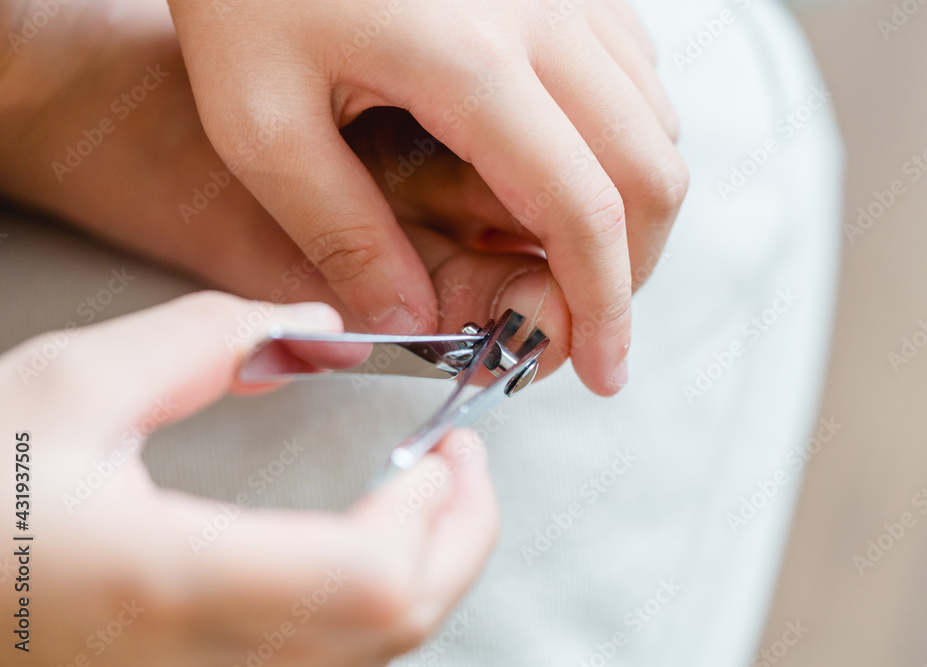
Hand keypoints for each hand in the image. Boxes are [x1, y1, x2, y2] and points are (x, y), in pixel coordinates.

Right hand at [0, 292, 497, 665]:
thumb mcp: (68, 387)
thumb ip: (204, 340)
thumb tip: (315, 326)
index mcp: (171, 579)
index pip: (366, 578)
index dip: (433, 511)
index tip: (444, 447)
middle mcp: (196, 662)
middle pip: (392, 632)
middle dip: (459, 541)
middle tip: (461, 464)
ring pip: (367, 658)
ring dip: (426, 570)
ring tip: (426, 493)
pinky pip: (323, 662)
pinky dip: (374, 604)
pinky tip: (366, 547)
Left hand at [167, 0, 688, 394]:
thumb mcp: (260, 118)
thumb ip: (340, 231)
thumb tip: (410, 319)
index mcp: (471, 61)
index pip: (582, 210)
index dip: (603, 306)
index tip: (600, 368)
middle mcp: (546, 16)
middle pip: (650, 171)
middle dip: (632, 269)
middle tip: (583, 322)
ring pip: (655, 122)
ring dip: (628, 208)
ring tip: (564, 256)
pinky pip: (634, 73)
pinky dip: (619, 143)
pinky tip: (560, 171)